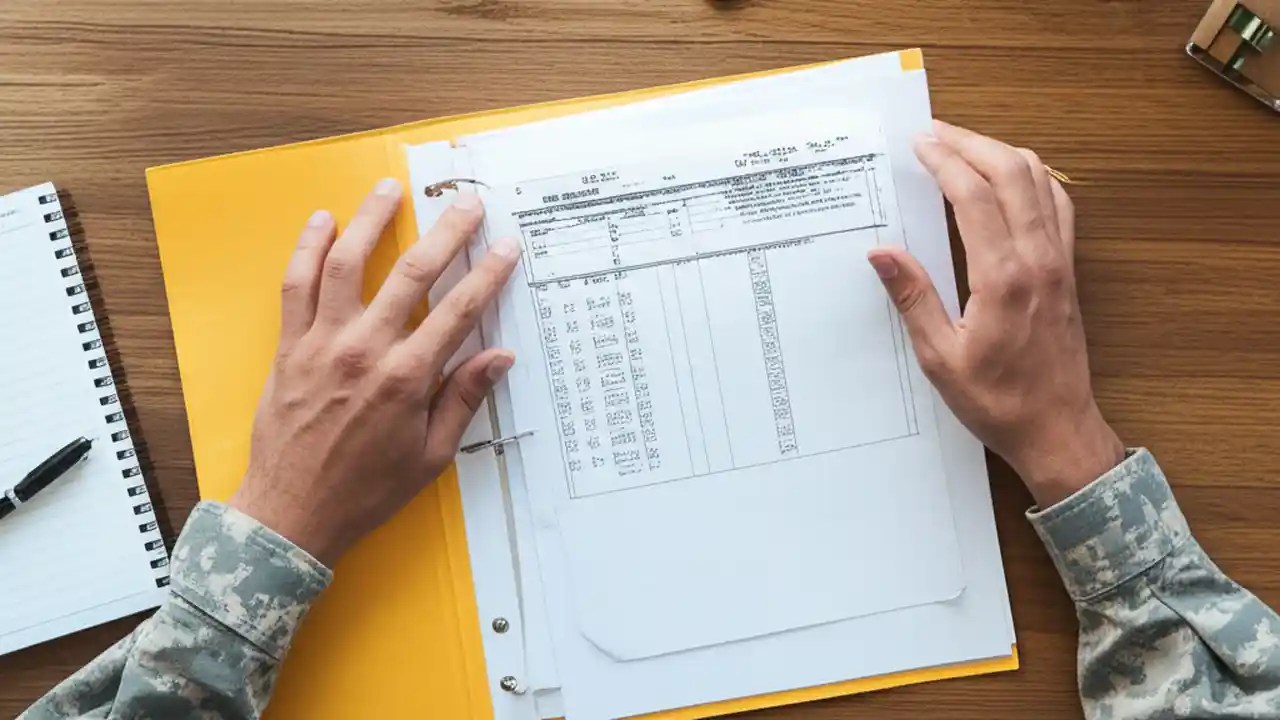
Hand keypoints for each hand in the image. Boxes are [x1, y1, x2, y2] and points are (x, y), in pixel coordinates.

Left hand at [229, 179, 519, 564]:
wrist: (292, 513)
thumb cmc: (367, 491)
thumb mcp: (431, 455)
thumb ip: (463, 399)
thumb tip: (500, 356)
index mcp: (406, 378)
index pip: (459, 311)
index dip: (487, 274)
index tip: (507, 245)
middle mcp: (365, 350)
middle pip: (411, 275)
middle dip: (445, 233)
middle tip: (466, 202)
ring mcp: (323, 343)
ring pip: (348, 265)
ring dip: (371, 221)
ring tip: (389, 189)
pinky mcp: (289, 347)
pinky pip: (295, 286)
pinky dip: (308, 250)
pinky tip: (322, 222)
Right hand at [866, 120, 1122, 506]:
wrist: (1057, 429)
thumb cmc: (997, 402)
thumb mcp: (940, 358)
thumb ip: (913, 298)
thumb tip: (882, 253)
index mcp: (1003, 279)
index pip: (974, 197)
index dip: (945, 162)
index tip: (920, 144)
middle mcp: (1038, 260)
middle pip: (1012, 173)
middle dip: (972, 143)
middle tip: (935, 133)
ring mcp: (1059, 261)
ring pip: (1040, 181)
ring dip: (1002, 154)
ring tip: (965, 147)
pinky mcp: (1068, 270)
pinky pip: (1058, 205)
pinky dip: (1033, 178)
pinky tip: (1010, 179)